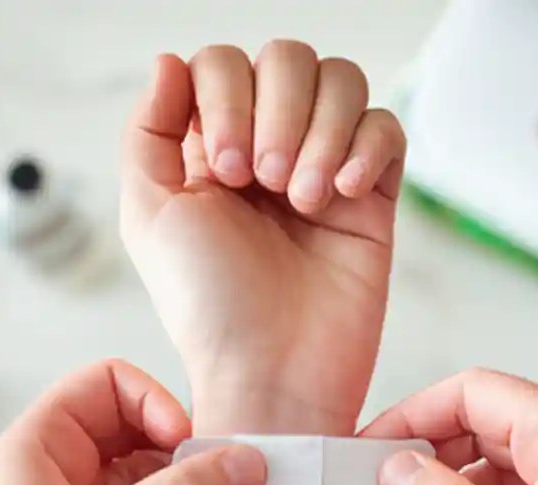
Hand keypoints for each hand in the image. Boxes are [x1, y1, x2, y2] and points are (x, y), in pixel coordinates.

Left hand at [120, 43, 405, 430]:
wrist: (273, 371)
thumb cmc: (208, 308)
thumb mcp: (150, 214)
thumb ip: (150, 130)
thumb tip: (170, 60)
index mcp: (211, 146)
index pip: (225, 64)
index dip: (226, 95)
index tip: (223, 169)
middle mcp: (270, 147)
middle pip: (289, 59)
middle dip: (276, 110)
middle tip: (264, 180)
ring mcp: (325, 168)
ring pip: (342, 83)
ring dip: (322, 130)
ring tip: (304, 198)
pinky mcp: (373, 198)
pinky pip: (386, 129)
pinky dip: (365, 149)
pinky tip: (341, 196)